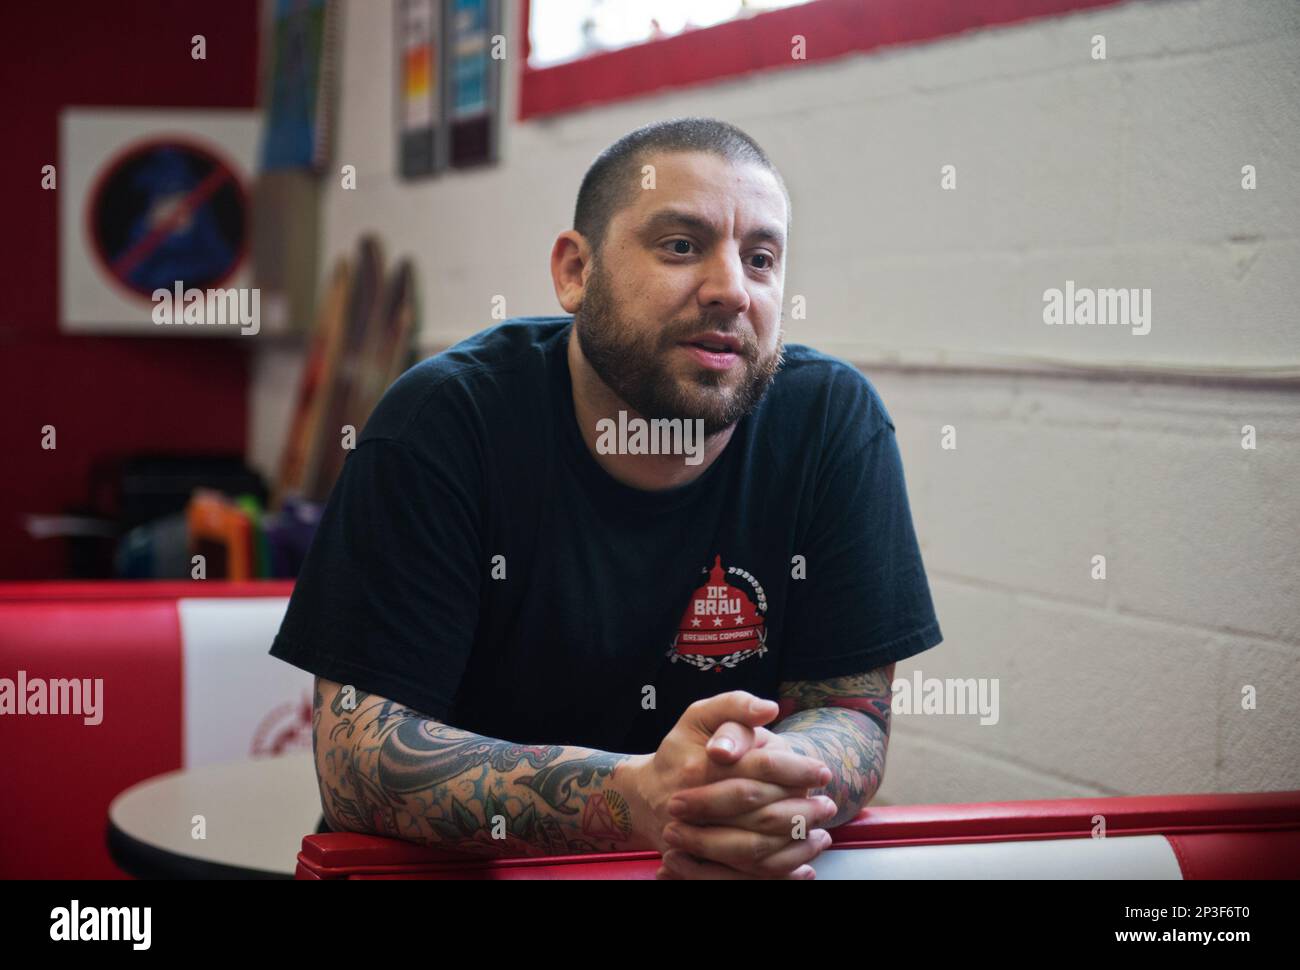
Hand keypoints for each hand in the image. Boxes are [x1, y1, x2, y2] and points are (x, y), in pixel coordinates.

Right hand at [622, 691, 831, 875]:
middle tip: (828, 805)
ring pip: (756, 851)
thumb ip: (734, 706)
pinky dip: (780, 873)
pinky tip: (805, 864)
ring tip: (821, 833)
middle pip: (761, 812)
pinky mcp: (700, 865)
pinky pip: (745, 878)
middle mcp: (695, 805)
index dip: (796, 768)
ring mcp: (696, 840)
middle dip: (802, 809)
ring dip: (796, 844)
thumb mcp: (698, 717)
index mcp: (700, 766)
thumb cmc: (680, 751)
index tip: (822, 771)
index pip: (759, 766)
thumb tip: (770, 709)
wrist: (644, 796)